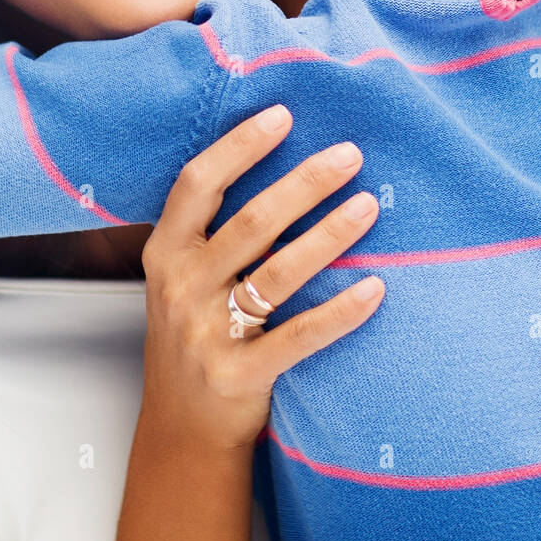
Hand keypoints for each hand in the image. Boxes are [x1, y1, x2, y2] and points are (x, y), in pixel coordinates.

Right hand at [137, 104, 384, 452]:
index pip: (197, 184)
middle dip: (305, 183)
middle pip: (251, 222)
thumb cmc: (196, 330)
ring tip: (369, 206)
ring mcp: (206, 333)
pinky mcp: (238, 375)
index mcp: (165, 251)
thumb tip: (286, 161)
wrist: (182, 425)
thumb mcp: (184, 275)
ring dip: (330, 234)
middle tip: (350, 155)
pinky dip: (340, 311)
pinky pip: (299, 336)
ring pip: (278, 272)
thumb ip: (215, 228)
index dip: (240, 146)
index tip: (284, 115)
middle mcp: (180, 287)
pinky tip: (375, 288)